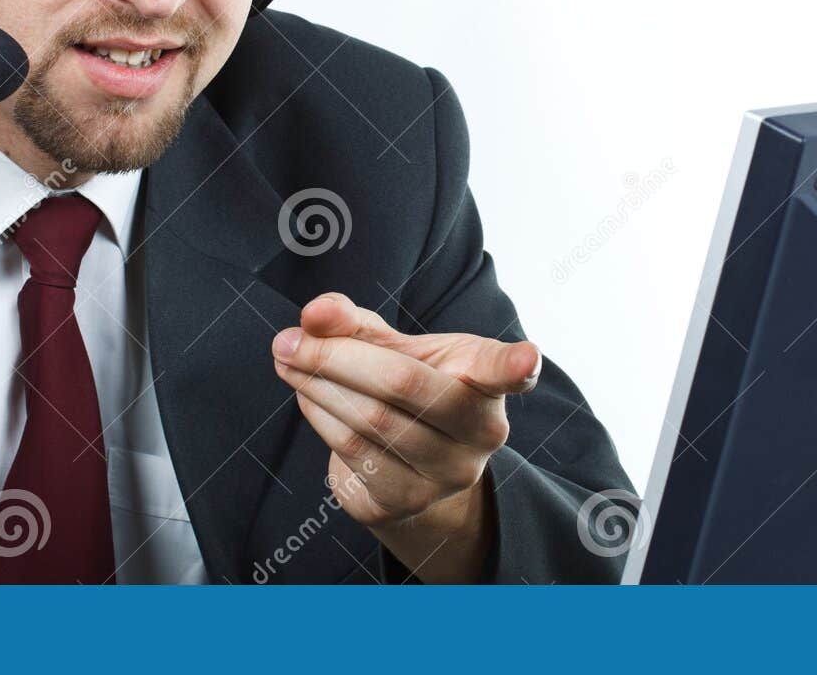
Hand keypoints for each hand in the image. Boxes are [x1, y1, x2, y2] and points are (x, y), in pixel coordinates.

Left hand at [271, 291, 540, 579]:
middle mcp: (479, 435)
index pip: (505, 374)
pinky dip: (318, 416)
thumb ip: (354, 322)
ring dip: (313, 386)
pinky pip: (348, 453)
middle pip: (400, 385)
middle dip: (334, 356)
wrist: (413, 465)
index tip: (527, 357)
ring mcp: (445, 476)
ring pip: (365, 421)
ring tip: (289, 359)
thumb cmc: (411, 388)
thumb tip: (316, 313)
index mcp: (487, 384)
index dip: (517, 366)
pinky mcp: (404, 503)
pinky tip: (311, 398)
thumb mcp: (394, 348)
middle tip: (289, 339)